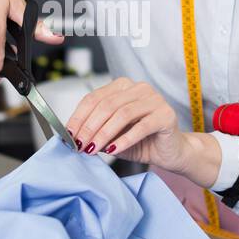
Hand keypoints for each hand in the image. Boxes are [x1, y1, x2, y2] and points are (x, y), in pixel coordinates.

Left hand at [66, 77, 190, 169]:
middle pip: (106, 105)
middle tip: (80, 145)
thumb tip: (75, 136)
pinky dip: (124, 139)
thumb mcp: (112, 136)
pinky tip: (114, 150)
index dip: (79, 117)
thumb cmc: (141, 142)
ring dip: (104, 134)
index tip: (68, 135)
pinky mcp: (166, 114)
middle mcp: (139, 88)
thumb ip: (96, 131)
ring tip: (93, 149)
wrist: (170, 152)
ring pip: (122, 114)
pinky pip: (141, 127)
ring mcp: (154, 99)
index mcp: (122, 86)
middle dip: (89, 127)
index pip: (94, 98)